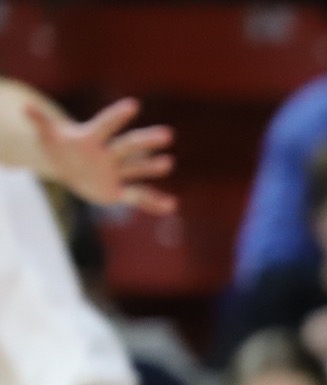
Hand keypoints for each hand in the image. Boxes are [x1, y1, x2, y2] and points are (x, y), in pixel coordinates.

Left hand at [26, 98, 174, 215]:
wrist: (72, 165)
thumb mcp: (48, 136)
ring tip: (168, 163)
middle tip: (167, 135)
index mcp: (93, 138)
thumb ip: (41, 122)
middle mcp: (110, 153)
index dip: (118, 116)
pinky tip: (171, 205)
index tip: (134, 105)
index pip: (106, 125)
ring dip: (152, 167)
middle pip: (129, 146)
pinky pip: (139, 197)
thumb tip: (24, 107)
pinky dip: (154, 202)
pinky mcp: (120, 191)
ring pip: (138, 169)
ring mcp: (118, 172)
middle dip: (146, 142)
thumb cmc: (60, 146)